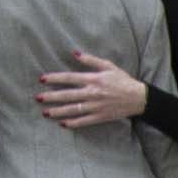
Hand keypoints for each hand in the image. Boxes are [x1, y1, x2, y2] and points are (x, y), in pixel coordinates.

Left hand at [32, 52, 148, 129]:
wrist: (139, 98)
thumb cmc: (123, 80)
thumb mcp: (108, 66)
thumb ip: (90, 60)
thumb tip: (74, 53)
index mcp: (93, 79)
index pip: (69, 78)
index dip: (55, 79)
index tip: (42, 79)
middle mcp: (92, 93)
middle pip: (68, 95)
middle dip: (51, 97)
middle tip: (37, 98)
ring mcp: (96, 106)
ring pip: (73, 109)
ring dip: (58, 111)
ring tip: (45, 112)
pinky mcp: (101, 116)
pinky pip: (85, 121)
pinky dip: (74, 123)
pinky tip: (63, 123)